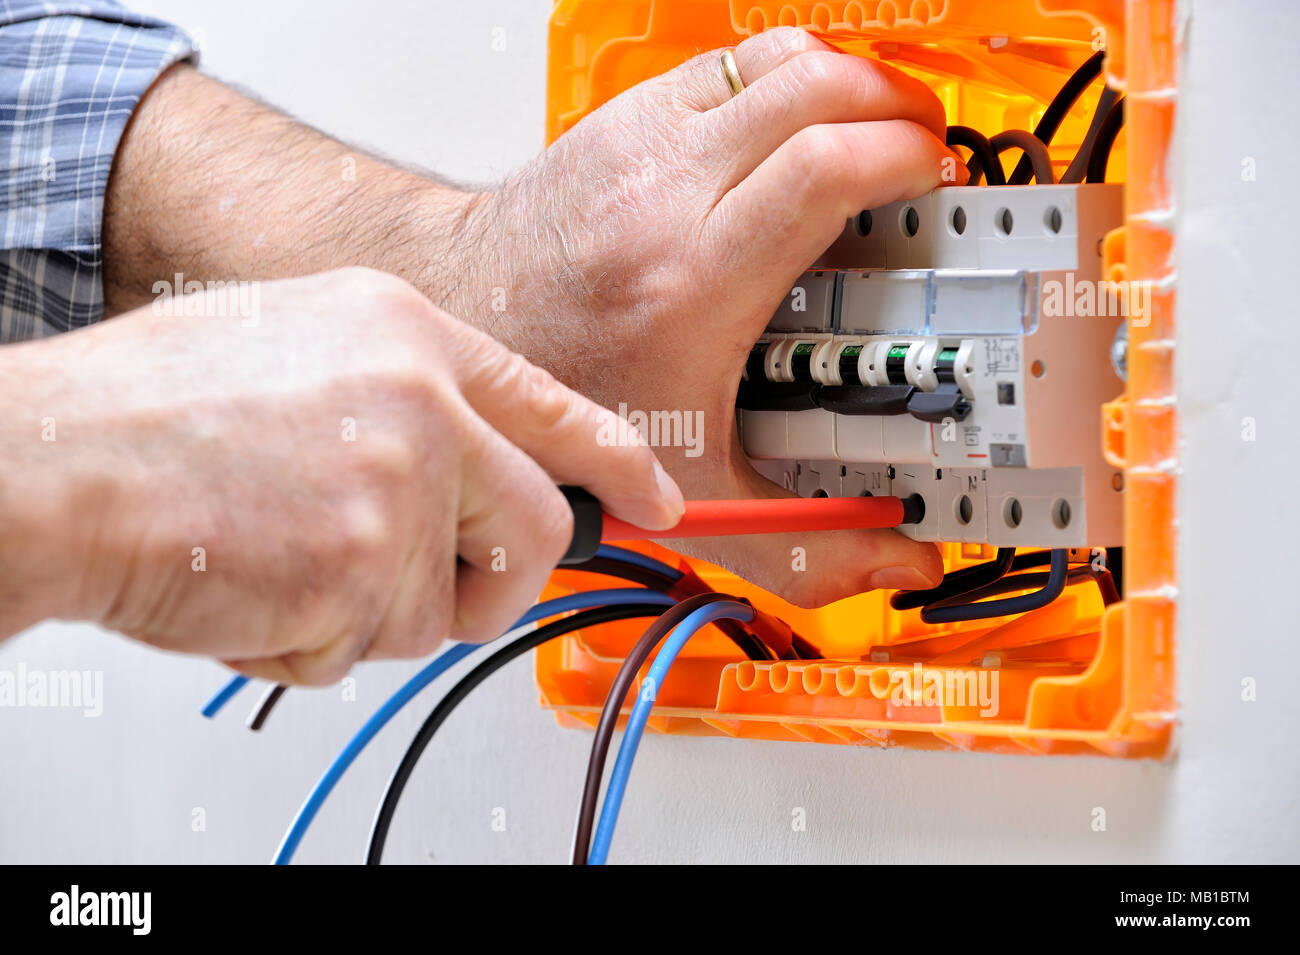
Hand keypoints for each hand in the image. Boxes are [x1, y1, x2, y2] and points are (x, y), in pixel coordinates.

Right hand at [0, 268, 681, 682]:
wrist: (56, 464)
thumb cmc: (152, 410)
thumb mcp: (304, 348)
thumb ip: (409, 399)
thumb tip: (476, 468)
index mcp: (410, 337)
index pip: (556, 408)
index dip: (617, 464)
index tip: (656, 504)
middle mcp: (423, 404)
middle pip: (535, 530)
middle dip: (493, 582)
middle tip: (436, 589)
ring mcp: (400, 489)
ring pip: (442, 608)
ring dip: (368, 613)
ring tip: (286, 560)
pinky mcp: (365, 573)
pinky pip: (369, 649)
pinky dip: (313, 643)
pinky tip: (254, 586)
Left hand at [445, 27, 962, 604]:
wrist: (469, 320)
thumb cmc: (561, 390)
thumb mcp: (691, 482)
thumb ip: (801, 539)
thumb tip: (891, 563)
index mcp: (693, 281)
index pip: (822, 169)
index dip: (905, 163)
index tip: (936, 193)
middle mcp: (666, 193)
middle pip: (815, 92)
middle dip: (901, 110)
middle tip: (928, 159)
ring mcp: (644, 142)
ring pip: (778, 59)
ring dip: (854, 80)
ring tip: (884, 126)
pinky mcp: (630, 117)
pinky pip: (734, 62)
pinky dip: (791, 76)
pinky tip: (809, 118)